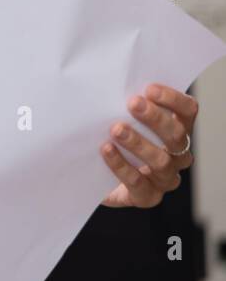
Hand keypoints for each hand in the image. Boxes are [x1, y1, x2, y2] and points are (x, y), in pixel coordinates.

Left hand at [98, 83, 197, 207]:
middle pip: (176, 135)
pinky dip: (121, 165)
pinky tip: (106, 150)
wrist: (93, 180)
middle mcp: (176, 156)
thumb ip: (122, 106)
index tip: (149, 89)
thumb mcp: (117, 120)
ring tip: (116, 129)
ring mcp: (163, 179)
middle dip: (155, 118)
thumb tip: (112, 83)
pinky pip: (138, 182)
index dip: (173, 99)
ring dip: (139, 142)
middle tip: (133, 104)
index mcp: (175, 132)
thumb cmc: (110, 142)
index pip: (187, 112)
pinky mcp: (146, 197)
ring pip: (161, 161)